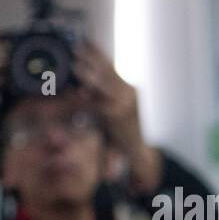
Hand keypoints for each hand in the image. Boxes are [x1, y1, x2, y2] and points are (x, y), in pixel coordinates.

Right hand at [72, 40, 160, 190]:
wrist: (142, 139)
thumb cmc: (121, 148)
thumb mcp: (113, 152)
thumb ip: (113, 162)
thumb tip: (111, 177)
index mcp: (121, 118)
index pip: (104, 106)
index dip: (93, 100)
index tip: (79, 92)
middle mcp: (127, 102)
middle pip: (107, 86)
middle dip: (92, 77)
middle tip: (76, 66)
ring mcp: (129, 91)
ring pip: (109, 73)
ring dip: (93, 60)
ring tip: (77, 47)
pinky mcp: (127, 84)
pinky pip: (111, 68)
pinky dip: (99, 56)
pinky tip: (87, 42)